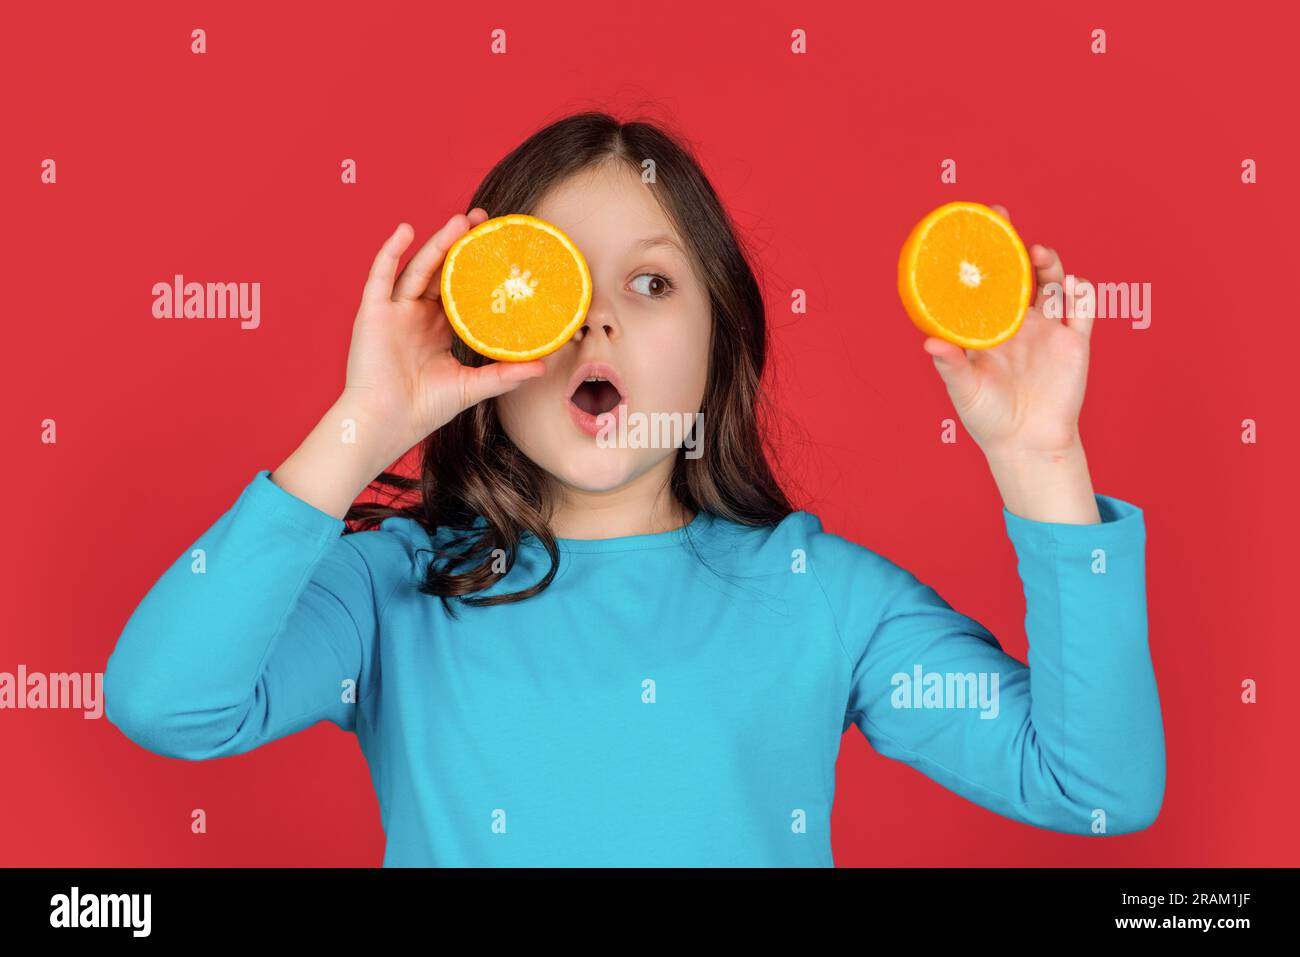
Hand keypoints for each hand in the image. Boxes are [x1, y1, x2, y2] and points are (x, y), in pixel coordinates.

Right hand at [340, 211, 546, 458]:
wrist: (385, 424)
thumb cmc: (423, 410)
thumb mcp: (471, 387)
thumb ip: (504, 374)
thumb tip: (543, 365)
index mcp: (437, 330)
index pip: (460, 290)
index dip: (477, 269)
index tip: (498, 248)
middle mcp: (415, 316)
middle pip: (440, 271)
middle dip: (460, 245)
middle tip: (483, 221)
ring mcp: (393, 312)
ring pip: (418, 269)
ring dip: (437, 243)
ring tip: (460, 222)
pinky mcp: (372, 313)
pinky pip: (380, 275)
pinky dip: (391, 252)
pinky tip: (406, 230)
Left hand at [922, 204, 1094, 461]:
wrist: (1027, 444)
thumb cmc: (988, 417)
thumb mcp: (964, 390)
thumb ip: (950, 365)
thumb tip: (929, 342)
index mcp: (989, 326)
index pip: (986, 282)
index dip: (983, 255)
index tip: (975, 227)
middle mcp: (1019, 322)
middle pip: (1021, 273)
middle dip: (1015, 245)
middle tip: (1005, 220)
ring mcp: (1049, 329)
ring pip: (1053, 283)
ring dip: (1049, 265)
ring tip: (1039, 255)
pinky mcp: (1074, 342)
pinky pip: (1083, 309)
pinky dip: (1081, 293)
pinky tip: (1074, 285)